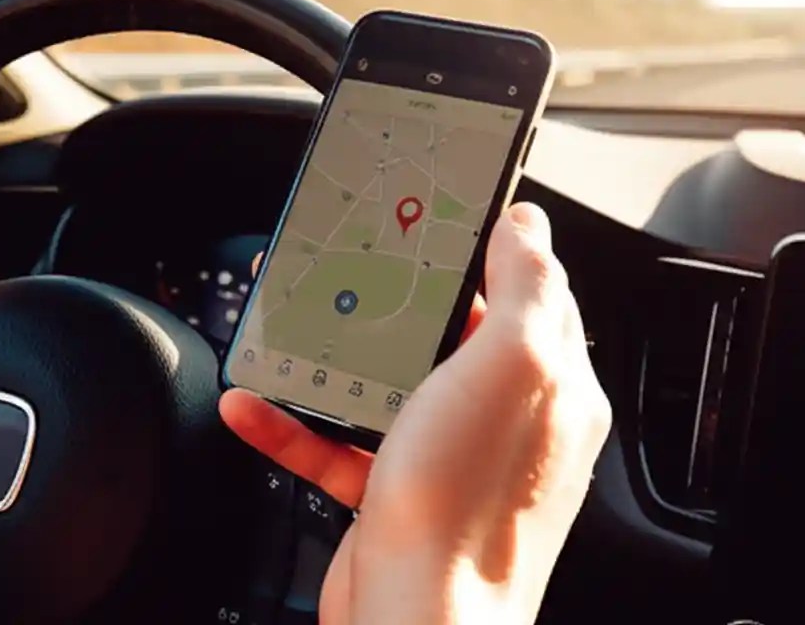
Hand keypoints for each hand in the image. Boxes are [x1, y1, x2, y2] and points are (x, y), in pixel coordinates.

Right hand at [220, 203, 610, 624]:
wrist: (415, 621)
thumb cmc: (465, 505)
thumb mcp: (509, 366)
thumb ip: (526, 286)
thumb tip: (527, 224)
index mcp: (549, 385)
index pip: (530, 293)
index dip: (486, 249)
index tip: (438, 220)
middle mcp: (504, 422)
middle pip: (448, 336)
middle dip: (394, 301)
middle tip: (349, 269)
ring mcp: (448, 461)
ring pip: (388, 388)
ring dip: (332, 359)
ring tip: (288, 328)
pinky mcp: (394, 496)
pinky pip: (341, 446)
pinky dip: (296, 424)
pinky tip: (255, 406)